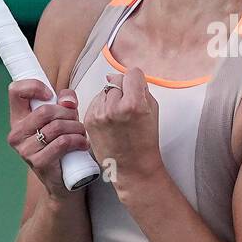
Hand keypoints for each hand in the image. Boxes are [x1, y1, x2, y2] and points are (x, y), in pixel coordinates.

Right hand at [6, 79, 89, 197]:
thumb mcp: (62, 119)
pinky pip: (62, 143)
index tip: (50, 94)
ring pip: (57, 127)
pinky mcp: (39, 162)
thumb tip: (68, 101)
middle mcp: (16, 134)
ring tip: (81, 133)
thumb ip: (65, 102)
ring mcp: (25, 150)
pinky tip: (82, 143)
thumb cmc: (61, 144)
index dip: (34, 86)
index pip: (15, 91)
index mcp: (18, 119)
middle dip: (68, 113)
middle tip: (76, 121)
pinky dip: (78, 140)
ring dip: (76, 128)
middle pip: (45, 111)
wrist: (63, 180)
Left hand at [84, 68, 162, 191]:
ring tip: (119, 116)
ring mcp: (98, 114)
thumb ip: (140, 90)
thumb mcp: (152, 111)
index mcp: (134, 104)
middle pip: (116, 80)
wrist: (132, 167)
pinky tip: (110, 121)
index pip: (132, 73)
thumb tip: (124, 76)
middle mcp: (114, 107)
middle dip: (123, 89)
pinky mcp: (88, 120)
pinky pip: (95, 102)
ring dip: (111, 97)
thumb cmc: (145, 141)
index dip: (137, 80)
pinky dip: (102, 107)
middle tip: (128, 106)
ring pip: (104, 90)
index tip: (137, 87)